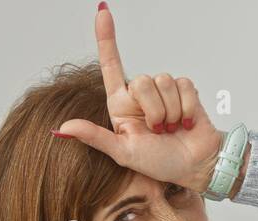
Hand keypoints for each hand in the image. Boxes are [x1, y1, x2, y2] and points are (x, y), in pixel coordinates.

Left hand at [52, 5, 221, 193]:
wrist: (194, 168)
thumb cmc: (159, 164)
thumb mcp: (123, 154)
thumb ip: (95, 138)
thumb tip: (63, 128)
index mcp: (121, 106)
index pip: (111, 66)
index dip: (106, 38)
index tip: (102, 11)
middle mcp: (141, 95)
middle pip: (142, 80)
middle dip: (153, 109)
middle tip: (159, 131)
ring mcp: (163, 92)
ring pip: (164, 81)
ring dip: (171, 111)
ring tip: (172, 129)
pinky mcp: (185, 91)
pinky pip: (184, 85)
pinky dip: (186, 108)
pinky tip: (187, 123)